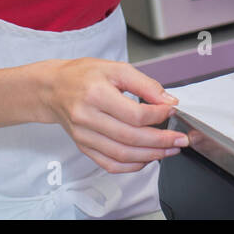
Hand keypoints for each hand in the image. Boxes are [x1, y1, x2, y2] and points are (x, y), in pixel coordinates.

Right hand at [40, 58, 187, 173]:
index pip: (134, 113)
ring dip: (150, 156)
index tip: (171, 111)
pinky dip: (131, 166)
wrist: (53, 88)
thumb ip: (144, 84)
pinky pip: (109, 164)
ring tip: (169, 151)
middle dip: (161, 141)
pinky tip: (146, 159)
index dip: (158, 115)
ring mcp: (84, 136)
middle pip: (130, 137)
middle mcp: (87, 117)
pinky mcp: (83, 147)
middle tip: (180, 139)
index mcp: (95, 94)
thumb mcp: (115, 68)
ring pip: (122, 154)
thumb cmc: (82, 75)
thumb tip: (167, 101)